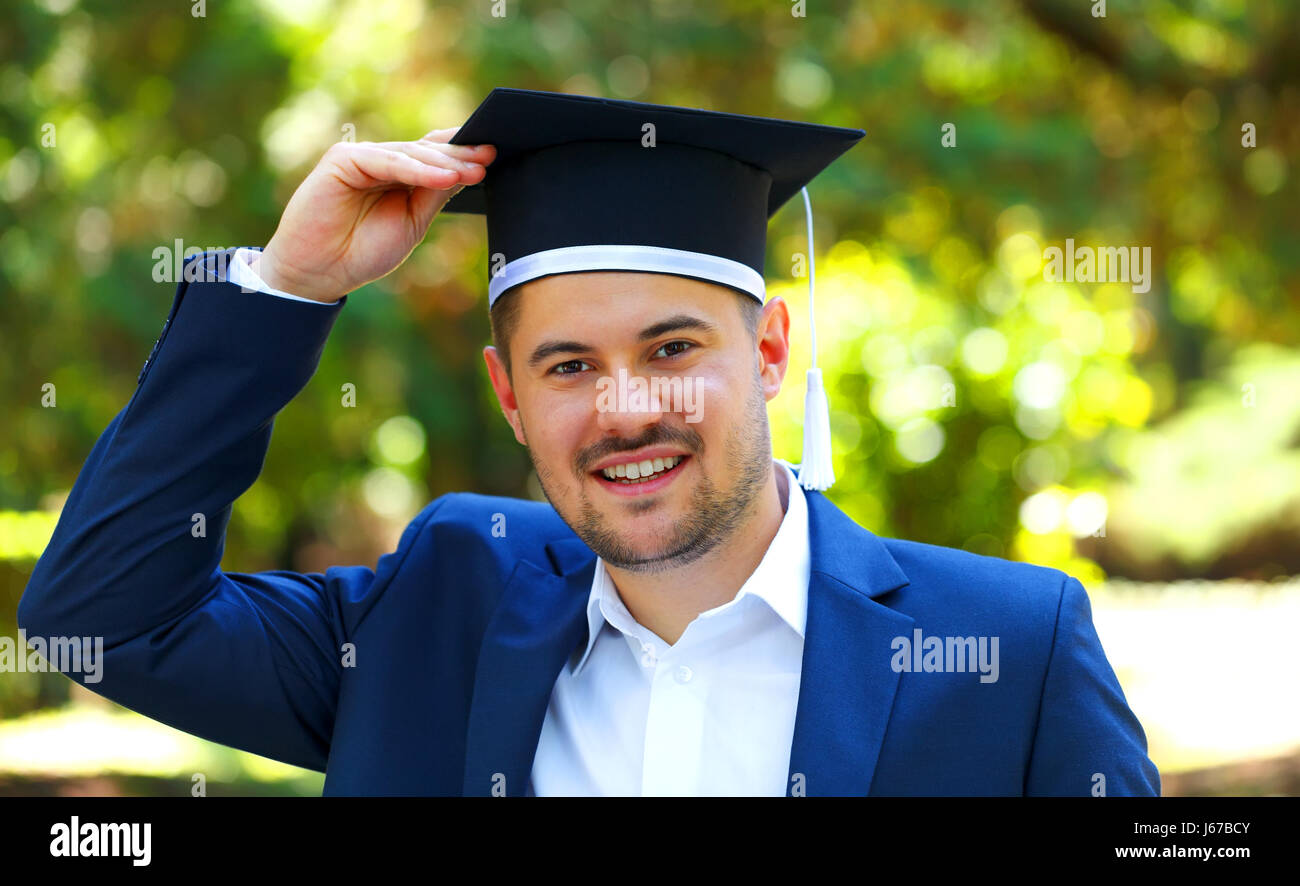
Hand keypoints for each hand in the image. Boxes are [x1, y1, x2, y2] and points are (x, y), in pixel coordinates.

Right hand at [252, 128, 495, 303]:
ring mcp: (362, 157)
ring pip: (411, 153)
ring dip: (445, 162)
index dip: (463, 155)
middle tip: (492, 155)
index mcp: (399, 176)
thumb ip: (433, 195)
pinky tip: (444, 177)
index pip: (435, 157)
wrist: (320, 272)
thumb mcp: (412, 223)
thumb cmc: (362, 251)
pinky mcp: (344, 159)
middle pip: (427, 151)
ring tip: (475, 170)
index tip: (495, 156)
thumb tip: (465, 172)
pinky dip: (417, 169)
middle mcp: (382, 161)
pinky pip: (388, 160)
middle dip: (461, 155)